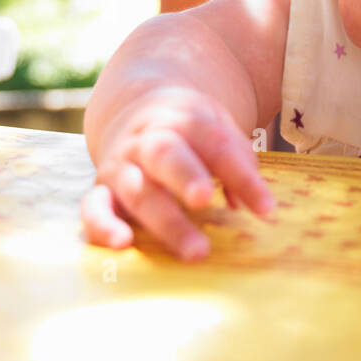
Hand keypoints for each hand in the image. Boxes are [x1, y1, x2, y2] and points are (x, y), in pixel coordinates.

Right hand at [81, 83, 275, 260]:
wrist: (137, 110)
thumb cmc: (189, 131)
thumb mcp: (218, 129)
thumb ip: (239, 161)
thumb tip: (256, 207)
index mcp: (183, 119)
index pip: (215, 144)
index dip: (242, 176)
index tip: (266, 209)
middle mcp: (148, 141)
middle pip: (165, 154)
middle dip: (186, 177)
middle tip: (206, 200)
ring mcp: (122, 165)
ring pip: (138, 189)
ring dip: (166, 221)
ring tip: (195, 250)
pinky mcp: (101, 190)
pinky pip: (93, 207)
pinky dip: (103, 226)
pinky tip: (122, 245)